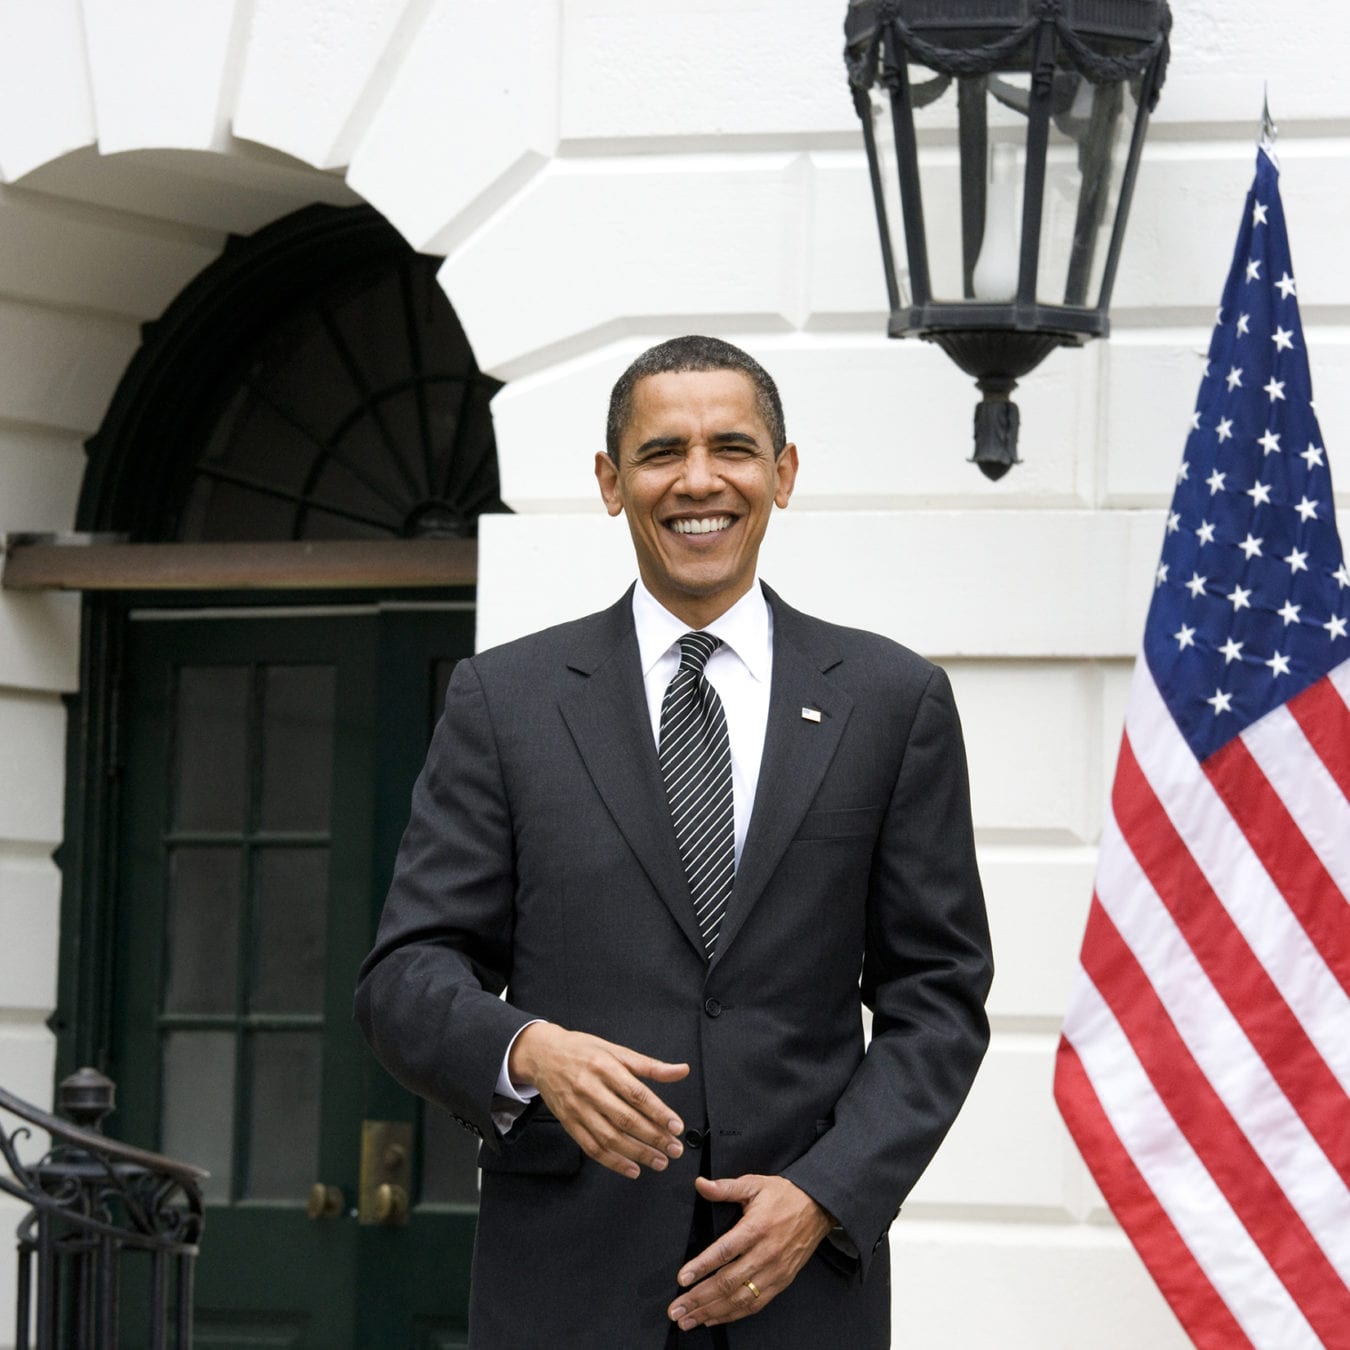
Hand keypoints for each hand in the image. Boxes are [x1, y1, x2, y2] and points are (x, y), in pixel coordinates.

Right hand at [507, 1023, 688, 1178]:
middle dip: (653, 1137)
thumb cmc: (582, 1050)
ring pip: (610, 1138)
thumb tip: (681, 1070)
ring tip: (659, 1161)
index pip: (637, 1094)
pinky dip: (613, 1162)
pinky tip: (632, 1168)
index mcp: (605, 1067)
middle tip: (674, 1149)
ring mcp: (578, 1109)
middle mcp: (591, 1089)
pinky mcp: (569, 1124)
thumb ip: (650, 1065)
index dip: (659, 1112)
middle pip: (625, 1119)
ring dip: (637, 1154)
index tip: (676, 1126)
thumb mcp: (616, 1050)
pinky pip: (592, 1148)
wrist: (542, 1055)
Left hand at [667, 1174, 832, 1329]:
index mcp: (756, 1228)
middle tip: (676, 1309)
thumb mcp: (754, 1184)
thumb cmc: (784, 1195)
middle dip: (699, 1298)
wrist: (818, 1208)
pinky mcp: (781, 1283)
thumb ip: (725, 1187)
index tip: (682, 1278)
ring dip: (711, 1312)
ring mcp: (774, 1272)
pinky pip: (754, 1305)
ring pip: (739, 1299)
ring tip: (688, 1320)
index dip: (702, 1266)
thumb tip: (700, 1184)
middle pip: (728, 1282)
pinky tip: (713, 1318)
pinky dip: (732, 1315)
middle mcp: (765, 1254)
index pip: (725, 1251)